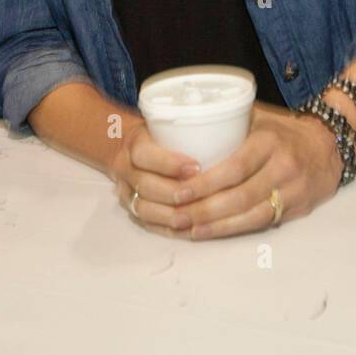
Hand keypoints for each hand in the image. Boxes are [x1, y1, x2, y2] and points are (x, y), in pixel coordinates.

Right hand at [107, 118, 202, 237]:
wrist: (128, 148)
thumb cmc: (159, 135)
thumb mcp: (167, 124)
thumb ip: (189, 128)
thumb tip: (230, 127)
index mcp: (135, 143)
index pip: (144, 154)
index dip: (169, 163)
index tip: (196, 167)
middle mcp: (125, 168)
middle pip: (145, 185)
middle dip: (173, 192)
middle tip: (199, 195)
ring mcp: (126, 191)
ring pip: (143, 208)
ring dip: (169, 215)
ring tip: (193, 218)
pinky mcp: (131, 209)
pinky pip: (147, 224)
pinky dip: (168, 229)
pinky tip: (187, 229)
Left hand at [170, 101, 343, 240]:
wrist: (328, 146)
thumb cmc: (283, 131)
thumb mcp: (259, 117)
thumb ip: (229, 123)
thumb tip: (183, 129)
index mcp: (269, 141)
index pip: (235, 167)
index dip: (206, 184)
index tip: (179, 192)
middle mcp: (283, 167)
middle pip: (240, 197)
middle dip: (205, 210)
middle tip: (176, 217)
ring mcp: (293, 191)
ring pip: (251, 216)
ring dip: (217, 226)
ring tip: (189, 230)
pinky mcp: (297, 209)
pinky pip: (261, 223)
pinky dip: (235, 230)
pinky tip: (213, 232)